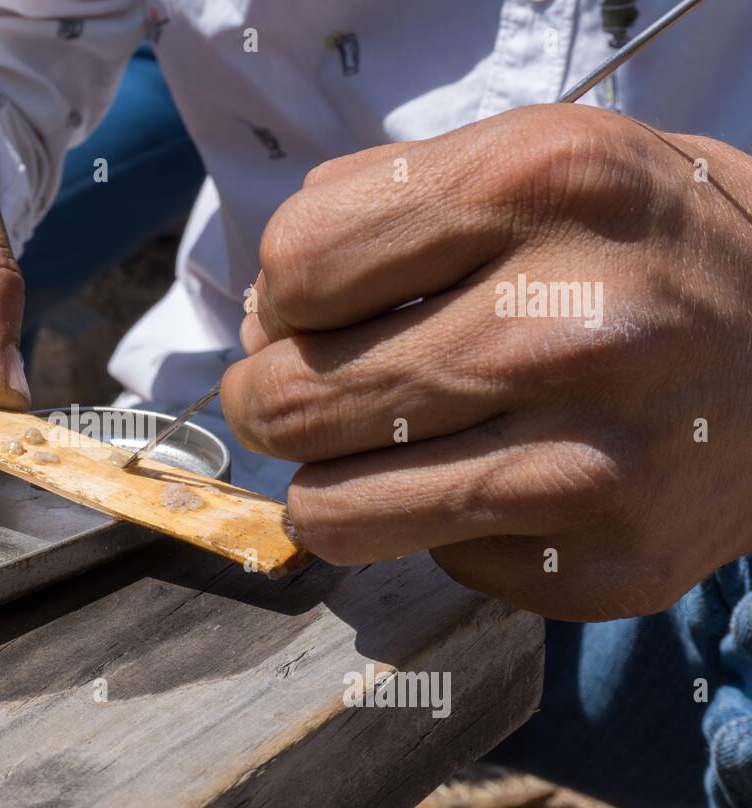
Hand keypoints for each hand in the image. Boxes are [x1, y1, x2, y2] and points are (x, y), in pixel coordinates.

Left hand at [223, 104, 751, 620]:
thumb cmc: (629, 243)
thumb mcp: (522, 157)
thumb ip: (369, 208)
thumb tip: (259, 322)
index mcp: (536, 190)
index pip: (296, 267)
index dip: (282, 295)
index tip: (314, 309)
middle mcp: (570, 329)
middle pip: (290, 402)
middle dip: (267, 400)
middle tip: (300, 393)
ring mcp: (590, 465)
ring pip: (329, 513)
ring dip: (326, 479)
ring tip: (375, 445)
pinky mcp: (604, 569)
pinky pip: (425, 561)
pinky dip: (438, 521)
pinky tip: (500, 475)